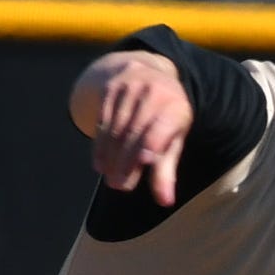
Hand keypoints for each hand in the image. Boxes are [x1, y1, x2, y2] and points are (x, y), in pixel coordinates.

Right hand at [78, 52, 193, 205]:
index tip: (143, 163)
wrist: (150, 73)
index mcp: (175, 105)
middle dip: (126, 161)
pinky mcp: (111, 89)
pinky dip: (100, 145)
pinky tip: (100, 163)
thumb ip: (167, 169)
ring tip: (110, 178)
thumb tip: (165, 201)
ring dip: (111, 157)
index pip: (161, 128)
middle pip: (135, 133)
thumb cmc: (166, 116)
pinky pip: (103, 121)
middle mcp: (153, 92)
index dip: (152, 144)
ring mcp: (130, 88)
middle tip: (120, 185)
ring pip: (116, 129)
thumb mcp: (174, 138)